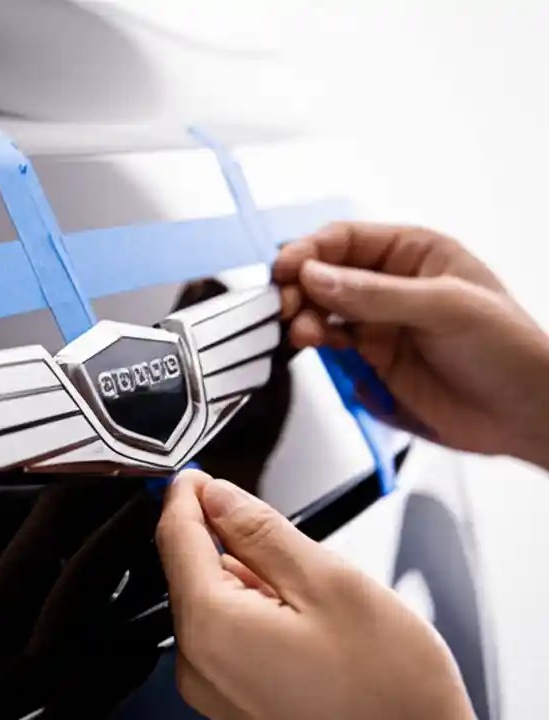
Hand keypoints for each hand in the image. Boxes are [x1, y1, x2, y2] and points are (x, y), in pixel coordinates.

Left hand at [155, 469, 472, 719]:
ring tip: (312, 596)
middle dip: (227, 541)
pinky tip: (305, 625)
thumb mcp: (332, 585)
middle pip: (191, 572)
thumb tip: (219, 497)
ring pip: (214, 605)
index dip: (188, 496)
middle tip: (280, 534)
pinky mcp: (234, 705)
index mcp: (211, 626)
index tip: (198, 474)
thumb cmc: (391, 695)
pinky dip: (256, 616)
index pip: (175, 537)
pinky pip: (229, 640)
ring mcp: (213, 691)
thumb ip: (263, 533)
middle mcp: (198, 665)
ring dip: (247, 581)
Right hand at [274, 222, 548, 466]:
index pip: (345, 240)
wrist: (528, 415)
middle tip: (285, 305)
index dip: (310, 250)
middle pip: (324, 274)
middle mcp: (390, 285)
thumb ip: (375, 294)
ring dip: (304, 318)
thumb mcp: (446, 308)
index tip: (285, 269)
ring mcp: (379, 324)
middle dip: (299, 286)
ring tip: (302, 332)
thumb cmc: (509, 349)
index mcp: (414, 254)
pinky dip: (315, 345)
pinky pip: (331, 347)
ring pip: (321, 311)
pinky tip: (315, 347)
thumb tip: (314, 276)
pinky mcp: (372, 362)